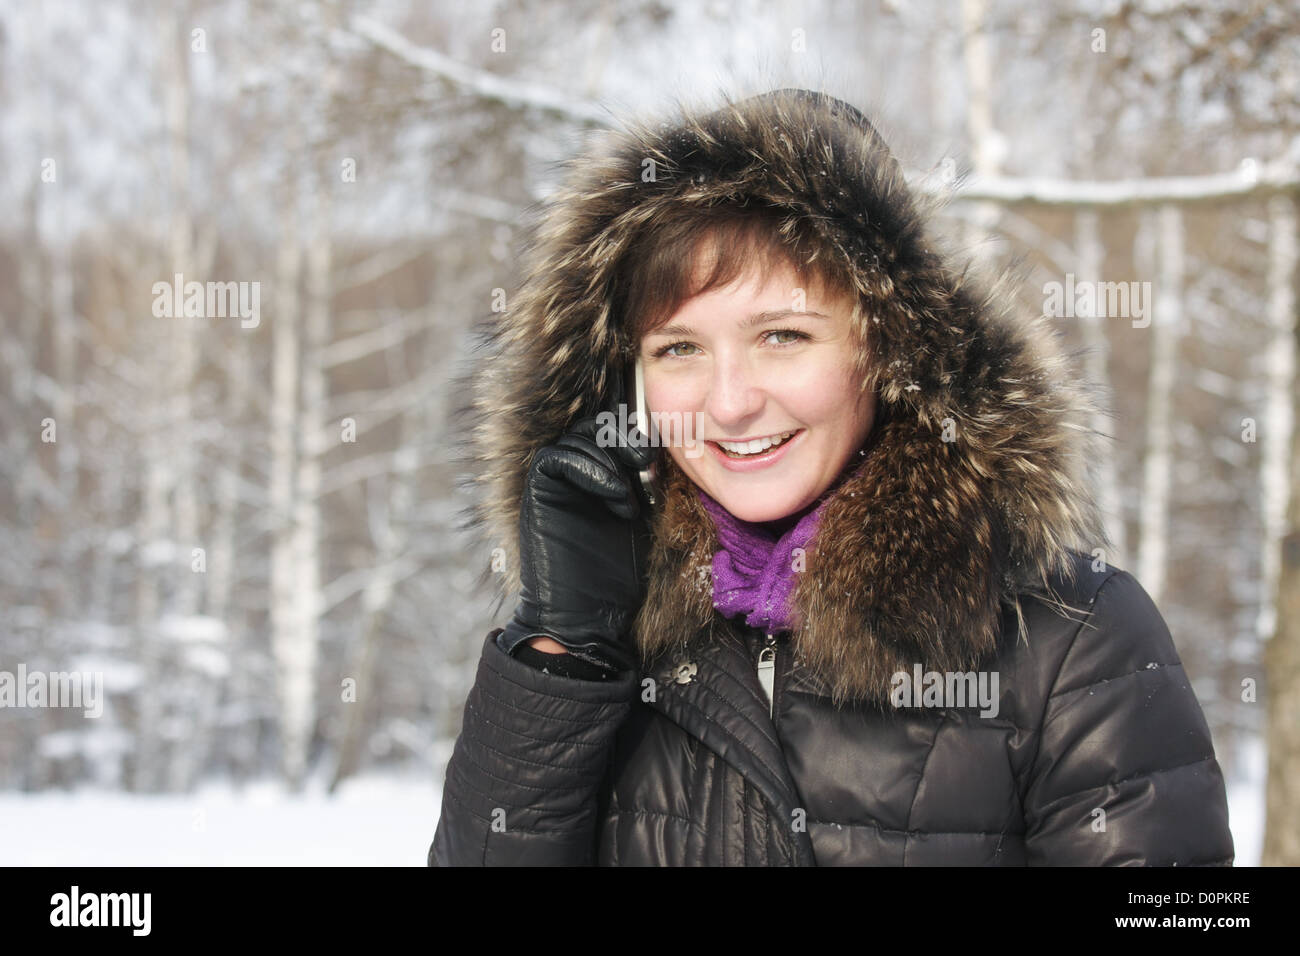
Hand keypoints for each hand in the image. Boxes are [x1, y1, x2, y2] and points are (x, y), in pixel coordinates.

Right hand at [496, 415, 656, 673]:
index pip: (616, 432)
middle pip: (596, 427)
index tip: (663, 458)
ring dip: (611, 458)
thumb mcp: (648, 521)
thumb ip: (651, 483)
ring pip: (578, 437)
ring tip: (634, 495)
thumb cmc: (620, 578)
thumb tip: (668, 444)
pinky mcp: (538, 493)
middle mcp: (578, 476)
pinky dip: (590, 468)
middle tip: (648, 463)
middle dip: (625, 438)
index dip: (638, 433)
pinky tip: (618, 497)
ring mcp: (557, 483)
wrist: (586, 618)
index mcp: (604, 478)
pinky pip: (555, 457)